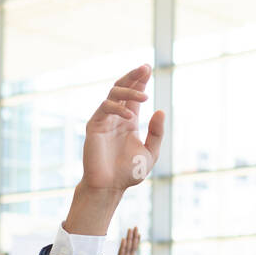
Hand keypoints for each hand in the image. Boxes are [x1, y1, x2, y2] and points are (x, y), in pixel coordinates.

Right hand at [80, 64, 164, 192]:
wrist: (110, 186)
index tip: (148, 69)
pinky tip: (130, 116)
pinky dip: (118, 108)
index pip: (133, 95)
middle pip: (122, 88)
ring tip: (145, 95)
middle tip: (145, 68)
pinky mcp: (94, 126)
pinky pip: (105, 108)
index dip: (140, 81)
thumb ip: (156, 132)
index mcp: (128, 121)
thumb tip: (160, 110)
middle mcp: (116, 117)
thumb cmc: (129, 172)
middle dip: (134, 77)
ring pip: (114, 94)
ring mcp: (104, 120)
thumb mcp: (150, 152)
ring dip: (129, 90)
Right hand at [115, 227, 154, 254]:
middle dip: (131, 238)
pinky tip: (125, 240)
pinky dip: (122, 249)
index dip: (135, 243)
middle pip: (128, 250)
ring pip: (124, 252)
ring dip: (128, 240)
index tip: (138, 233)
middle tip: (134, 227)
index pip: (132, 253)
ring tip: (130, 230)